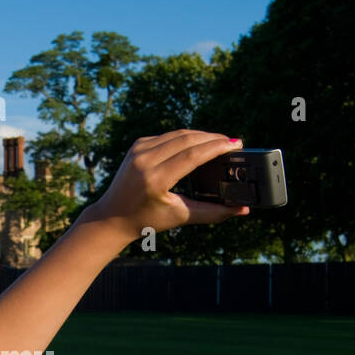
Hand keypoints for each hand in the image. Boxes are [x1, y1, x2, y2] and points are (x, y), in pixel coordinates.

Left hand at [82, 130, 249, 240]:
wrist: (112, 216)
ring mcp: (139, 150)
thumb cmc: (146, 221)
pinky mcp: (137, 145)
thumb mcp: (180, 217)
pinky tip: (199, 143)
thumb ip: (213, 212)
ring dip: (202, 136)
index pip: (193, 155)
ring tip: (220, 142)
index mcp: (155, 179)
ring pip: (179, 134)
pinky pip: (168, 136)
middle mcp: (145, 161)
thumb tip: (242, 209)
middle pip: (188, 139)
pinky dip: (186, 138)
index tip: (237, 144)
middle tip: (234, 142)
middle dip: (213, 139)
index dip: (217, 147)